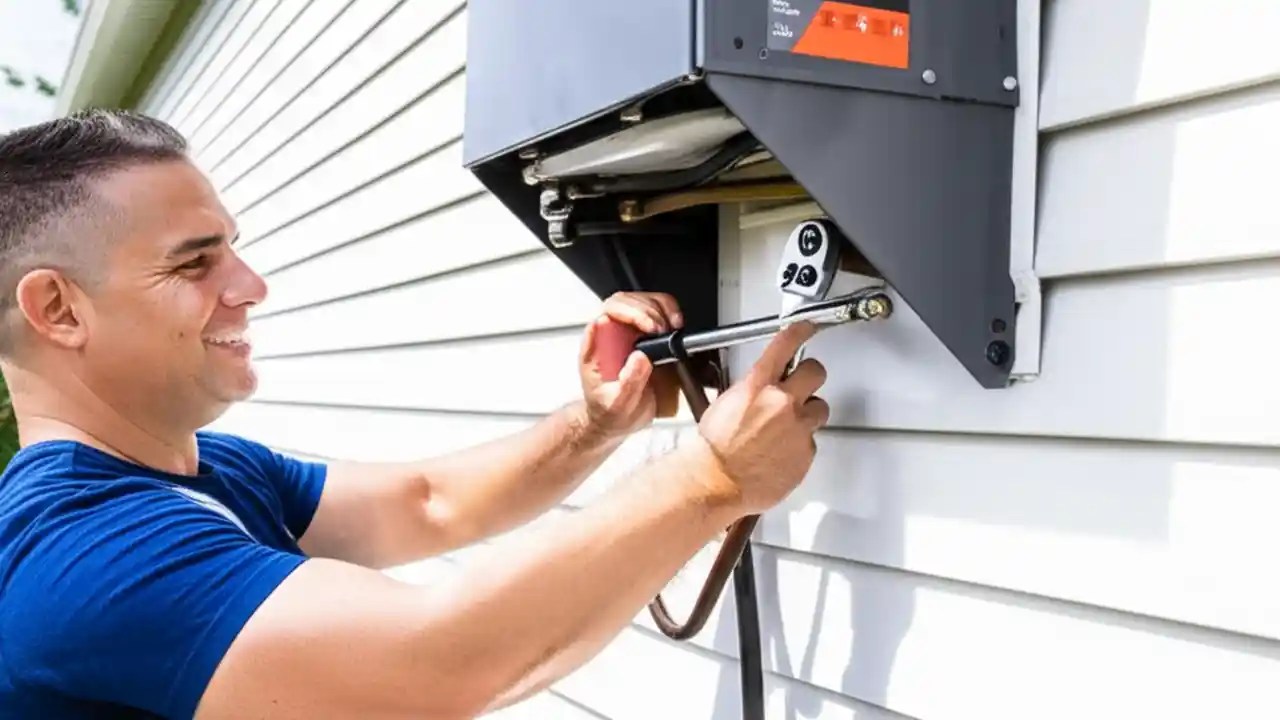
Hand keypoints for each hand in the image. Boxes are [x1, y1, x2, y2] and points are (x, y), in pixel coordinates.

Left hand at [578, 292, 683, 437]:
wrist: (616, 420)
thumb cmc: (610, 411)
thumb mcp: (617, 404)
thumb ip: (627, 382)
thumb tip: (640, 357)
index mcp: (598, 344)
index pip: (610, 311)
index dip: (632, 313)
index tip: (650, 328)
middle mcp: (611, 333)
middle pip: (628, 300)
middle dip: (650, 311)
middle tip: (664, 330)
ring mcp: (629, 331)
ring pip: (644, 301)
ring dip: (662, 309)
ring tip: (672, 327)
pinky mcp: (646, 334)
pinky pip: (658, 311)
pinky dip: (671, 312)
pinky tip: (676, 325)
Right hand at [690, 321, 829, 515]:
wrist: (716, 481)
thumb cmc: (714, 447)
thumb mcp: (727, 402)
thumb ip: (753, 389)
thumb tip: (764, 385)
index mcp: (759, 385)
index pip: (786, 345)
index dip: (800, 331)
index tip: (808, 327)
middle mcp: (782, 402)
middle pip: (816, 372)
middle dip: (810, 376)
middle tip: (802, 385)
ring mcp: (798, 427)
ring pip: (820, 409)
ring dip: (807, 414)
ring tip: (786, 429)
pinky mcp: (806, 452)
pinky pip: (811, 442)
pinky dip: (799, 445)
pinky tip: (781, 453)